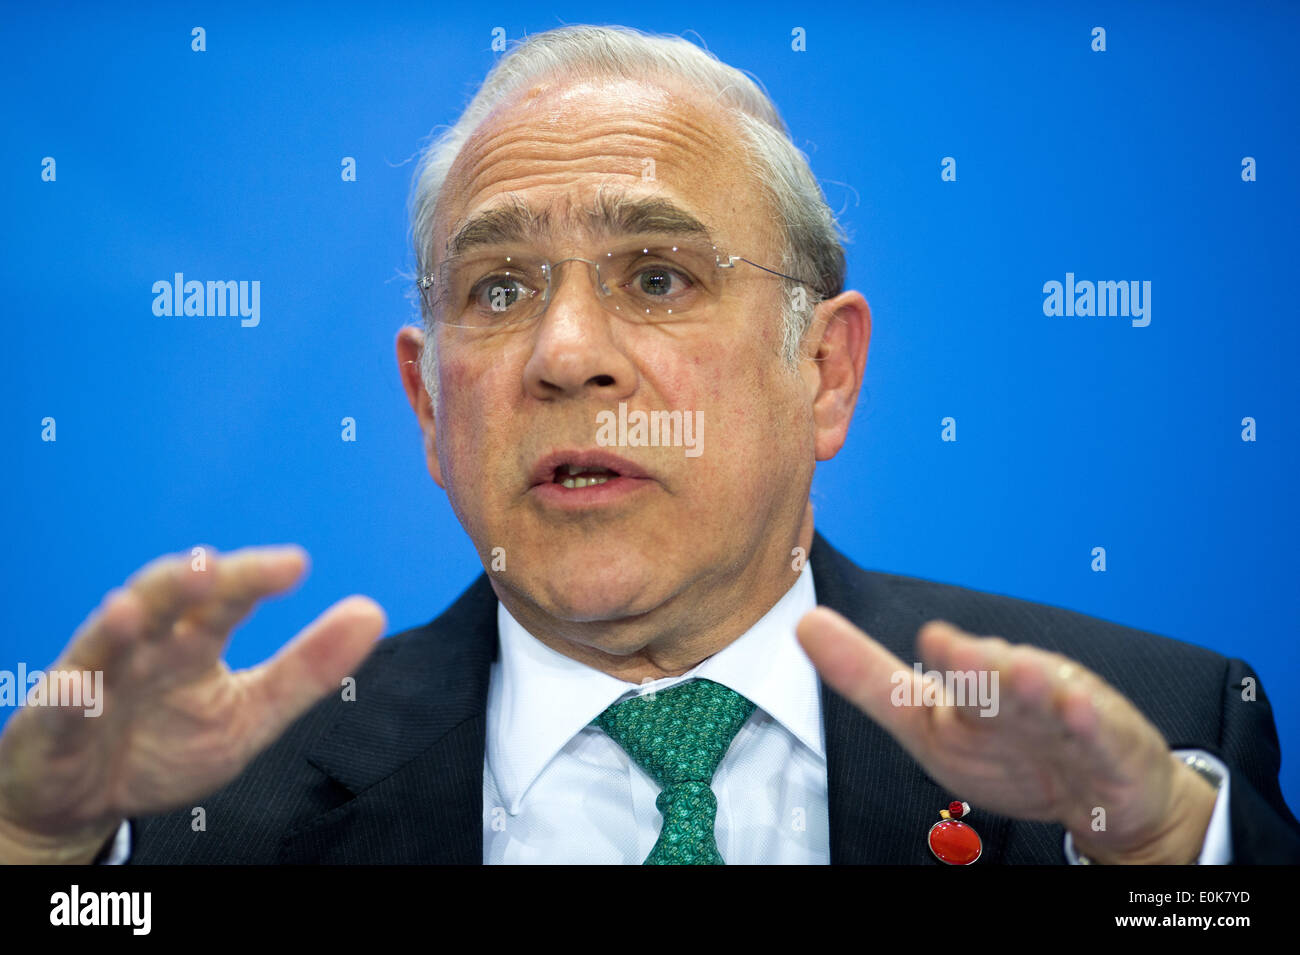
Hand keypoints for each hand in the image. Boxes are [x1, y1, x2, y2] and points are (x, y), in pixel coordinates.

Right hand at [0, 545, 384, 862]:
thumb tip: (373, 612)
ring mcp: (96, 680)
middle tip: (215, 565)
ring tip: (137, 606)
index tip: (295, 564)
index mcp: (194, 641)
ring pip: (105, 641)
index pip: (227, 600)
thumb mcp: (252, 714)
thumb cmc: (168, 745)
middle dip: (186, 582)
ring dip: (121, 622)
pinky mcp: (54, 725)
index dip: (254, 578)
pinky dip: (70, 698)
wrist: (91, 801)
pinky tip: (81, 688)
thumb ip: (309, 668)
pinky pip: (61, 710)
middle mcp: (146, 647)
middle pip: (164, 601)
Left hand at [796, 608, 1217, 863]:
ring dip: (1027, 683)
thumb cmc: (1009, 749)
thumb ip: (870, 680)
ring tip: (1015, 671)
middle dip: (967, 663)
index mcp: (959, 693)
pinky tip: (1076, 708)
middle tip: (941, 645)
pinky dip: (1086, 722)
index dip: (868, 663)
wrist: (1101, 788)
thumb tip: (806, 624)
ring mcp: (1058, 714)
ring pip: (1039, 698)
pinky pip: (1095, 734)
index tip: (829, 628)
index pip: (908, 679)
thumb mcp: (927, 724)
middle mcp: (1006, 691)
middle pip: (982, 679)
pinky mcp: (1105, 743)